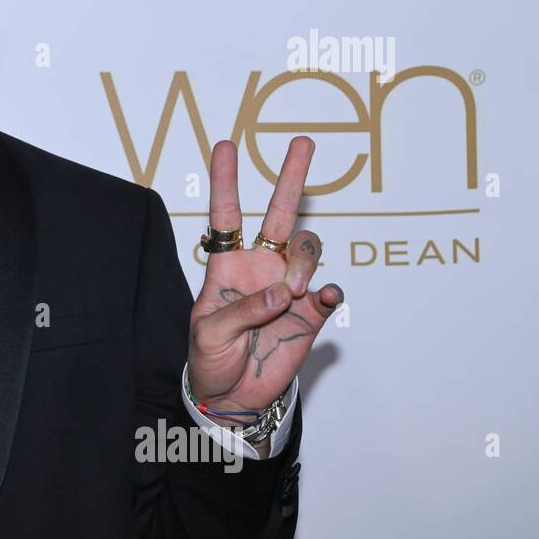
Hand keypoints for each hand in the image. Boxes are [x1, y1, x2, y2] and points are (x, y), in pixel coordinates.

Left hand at [187, 136, 343, 416]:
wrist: (233, 396)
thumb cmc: (212, 359)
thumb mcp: (210, 334)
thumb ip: (242, 310)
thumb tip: (282, 291)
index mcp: (227, 267)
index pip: (226, 215)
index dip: (225, 181)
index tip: (226, 146)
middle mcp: (261, 268)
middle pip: (280, 214)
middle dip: (291, 178)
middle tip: (302, 142)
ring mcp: (289, 288)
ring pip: (307, 249)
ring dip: (304, 263)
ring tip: (294, 291)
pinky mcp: (310, 313)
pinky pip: (328, 291)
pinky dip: (328, 291)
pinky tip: (319, 297)